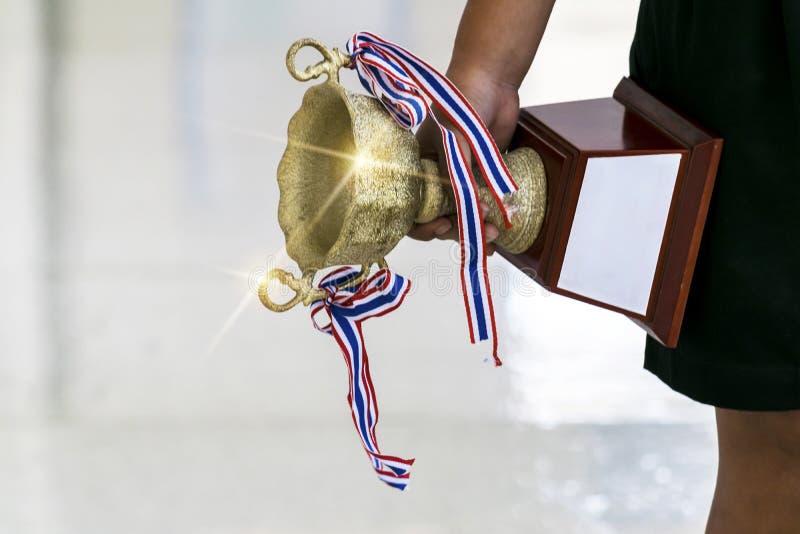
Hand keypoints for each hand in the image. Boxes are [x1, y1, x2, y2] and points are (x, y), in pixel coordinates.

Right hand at [409, 66, 520, 254]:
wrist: (491, 80)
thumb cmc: (460, 101)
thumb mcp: (452, 141)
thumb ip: (455, 175)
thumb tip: (463, 210)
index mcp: (416, 167)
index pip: (411, 208)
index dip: (423, 225)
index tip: (444, 226)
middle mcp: (434, 176)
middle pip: (437, 217)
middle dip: (455, 230)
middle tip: (476, 234)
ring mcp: (458, 177)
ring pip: (460, 215)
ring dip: (475, 228)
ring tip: (493, 236)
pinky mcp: (481, 175)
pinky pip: (481, 204)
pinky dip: (489, 219)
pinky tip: (498, 232)